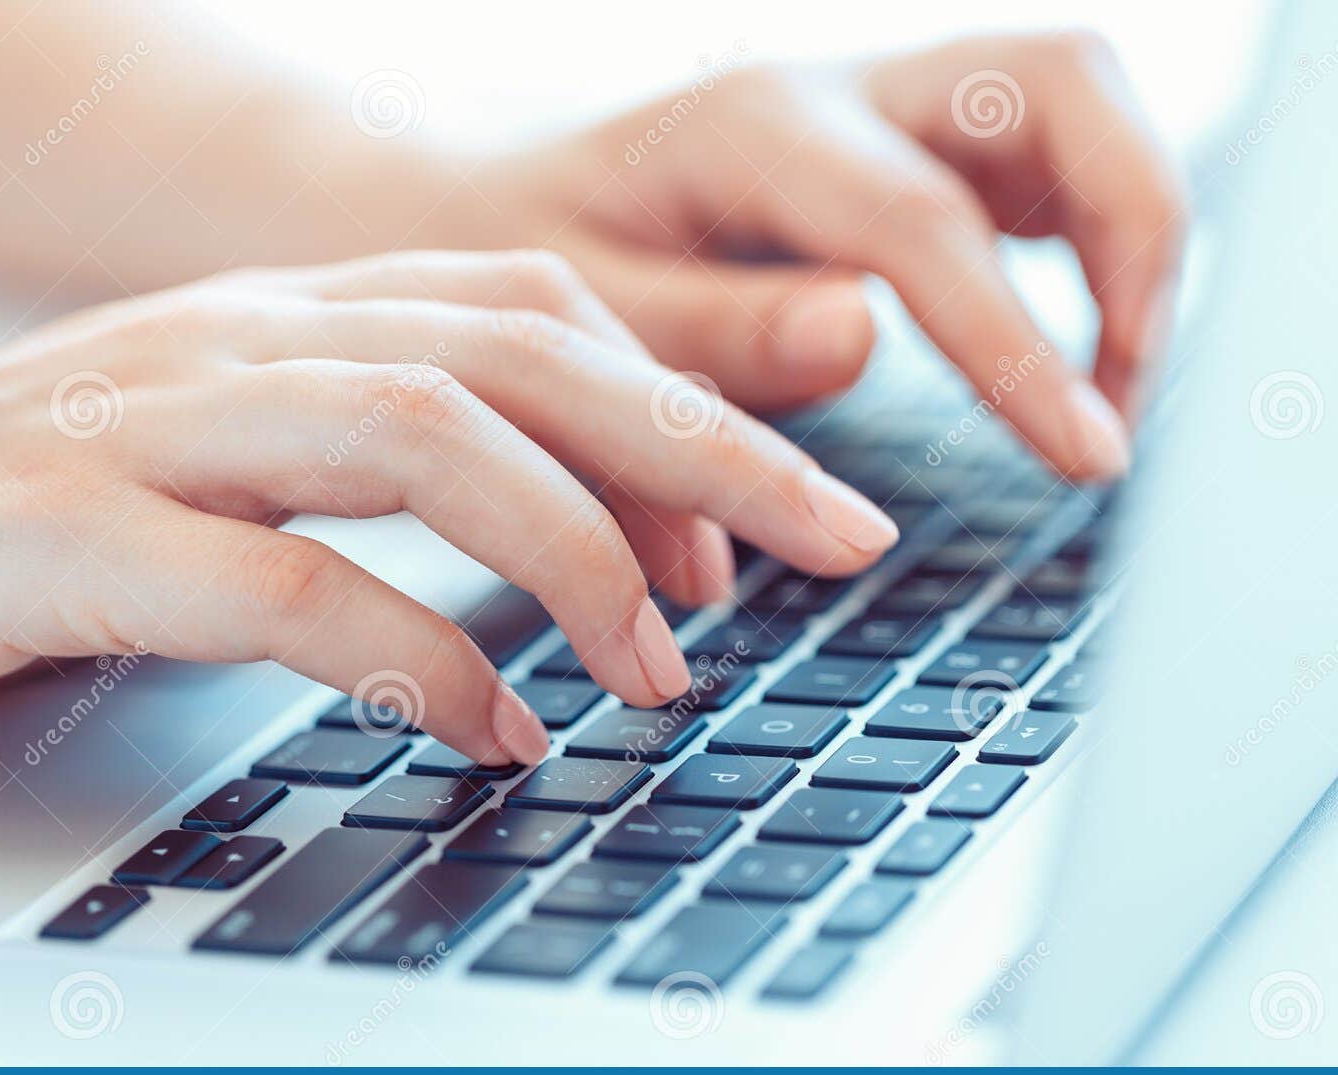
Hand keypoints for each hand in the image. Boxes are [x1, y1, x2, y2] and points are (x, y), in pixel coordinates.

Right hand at [0, 250, 897, 753]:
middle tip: (838, 551)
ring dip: (574, 553)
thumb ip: (384, 483)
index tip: (768, 523)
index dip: (677, 401)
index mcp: (281, 314)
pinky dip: (410, 655)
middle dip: (706, 447)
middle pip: (522, 351)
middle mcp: (234, 338)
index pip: (532, 310)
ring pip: (420, 433)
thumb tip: (580, 566)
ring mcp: (144, 424)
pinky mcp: (56, 531)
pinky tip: (487, 730)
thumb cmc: (5, 520)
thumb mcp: (221, 465)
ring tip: (664, 675)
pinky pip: (277, 581)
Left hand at [479, 31, 1185, 478]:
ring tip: (1110, 383)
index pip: (923, 223)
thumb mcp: (576, 314)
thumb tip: (861, 338)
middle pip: (1059, 83)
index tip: (1087, 456)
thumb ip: (713, 333)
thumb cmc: (507, 264)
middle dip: (1136, 232)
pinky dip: (1088, 236)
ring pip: (1072, 103)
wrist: (472, 202)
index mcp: (748, 132)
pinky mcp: (895, 139)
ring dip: (1131, 231)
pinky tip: (1066, 335)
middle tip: (1121, 394)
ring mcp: (872, 102)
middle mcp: (831, 89)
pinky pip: (1039, 152)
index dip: (1020, 343)